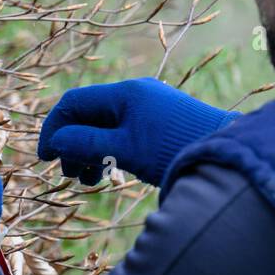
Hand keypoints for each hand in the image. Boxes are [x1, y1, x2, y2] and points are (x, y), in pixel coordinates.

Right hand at [37, 78, 239, 186]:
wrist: (228, 155)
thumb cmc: (172, 150)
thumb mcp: (123, 149)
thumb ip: (85, 144)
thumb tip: (56, 143)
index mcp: (124, 93)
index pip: (73, 104)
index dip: (54, 129)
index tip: (46, 157)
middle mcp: (136, 95)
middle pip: (89, 116)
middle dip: (73, 145)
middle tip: (69, 174)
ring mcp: (150, 108)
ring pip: (106, 127)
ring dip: (90, 152)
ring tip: (89, 180)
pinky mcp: (161, 124)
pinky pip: (124, 133)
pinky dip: (110, 152)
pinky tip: (111, 173)